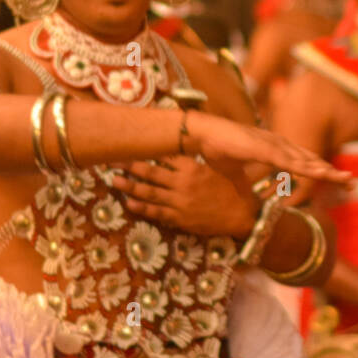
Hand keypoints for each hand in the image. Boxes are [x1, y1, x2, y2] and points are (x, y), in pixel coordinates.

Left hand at [112, 156, 256, 237]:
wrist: (244, 215)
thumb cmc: (237, 188)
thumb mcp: (223, 167)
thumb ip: (206, 156)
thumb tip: (197, 139)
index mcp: (193, 168)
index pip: (164, 156)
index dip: (147, 150)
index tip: (133, 144)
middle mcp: (183, 184)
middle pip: (150, 173)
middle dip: (129, 165)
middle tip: (112, 159)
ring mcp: (179, 203)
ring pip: (148, 193)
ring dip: (129, 186)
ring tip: (114, 180)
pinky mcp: (179, 218)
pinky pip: (156, 212)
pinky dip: (141, 207)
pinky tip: (129, 202)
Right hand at [190, 113, 349, 183]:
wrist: (201, 134)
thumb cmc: (217, 150)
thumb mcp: (236, 174)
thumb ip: (245, 186)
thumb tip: (249, 203)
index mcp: (274, 149)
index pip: (303, 161)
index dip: (320, 171)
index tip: (337, 180)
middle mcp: (278, 145)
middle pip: (310, 160)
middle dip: (331, 172)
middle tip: (352, 183)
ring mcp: (272, 145)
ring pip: (304, 160)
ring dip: (324, 170)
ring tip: (343, 179)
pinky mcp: (264, 147)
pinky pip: (288, 160)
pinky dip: (305, 167)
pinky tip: (318, 173)